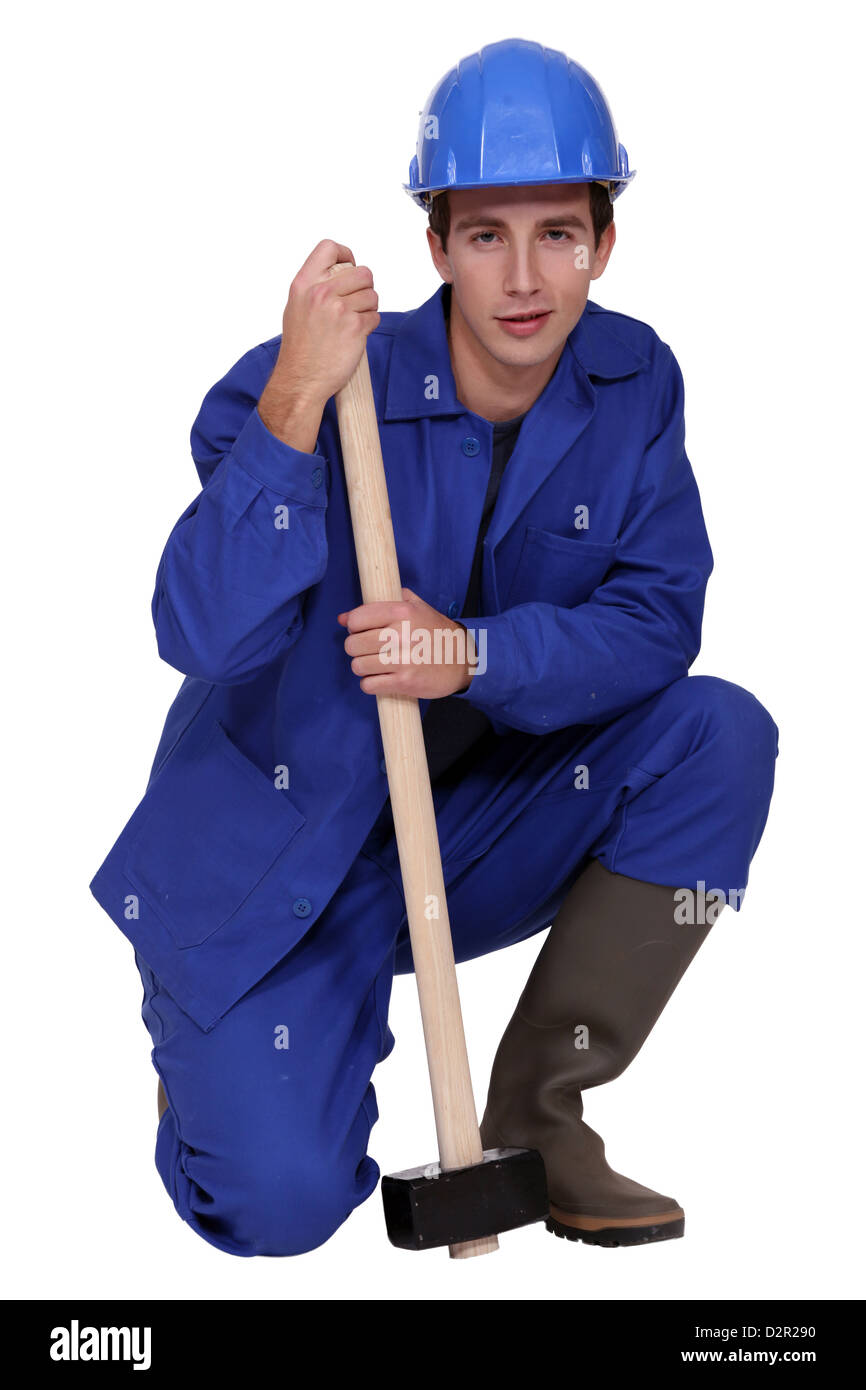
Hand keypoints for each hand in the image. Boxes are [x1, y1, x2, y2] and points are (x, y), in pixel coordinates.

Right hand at [267, 239, 379, 408]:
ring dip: (368, 309)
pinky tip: (355, 335)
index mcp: (304, 284)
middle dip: (365, 288)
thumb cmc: (299, 348)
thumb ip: (315, 286)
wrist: (301, 380)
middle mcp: (320, 293)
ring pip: (372, 296)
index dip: (346, 255)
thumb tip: (342, 274)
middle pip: (362, 273)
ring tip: (352, 323)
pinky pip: (375, 317)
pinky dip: (369, 326)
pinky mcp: (355, 328)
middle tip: (356, 303)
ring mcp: (339, 310)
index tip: (349, 266)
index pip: (329, 248)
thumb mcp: (296, 306)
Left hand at [337, 588, 476, 698]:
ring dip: (363, 667)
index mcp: (402, 611)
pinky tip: (381, 678)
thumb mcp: (415, 607)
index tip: (363, 631)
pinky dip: (370, 684)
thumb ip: (380, 605)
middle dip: (356, 648)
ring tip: (376, 664)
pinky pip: (369, 685)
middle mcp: (401, 634)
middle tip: (369, 650)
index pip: (357, 619)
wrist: (462, 659)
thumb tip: (343, 618)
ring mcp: (402, 660)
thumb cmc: (435, 632)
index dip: (354, 626)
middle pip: (352, 644)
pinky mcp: (404, 682)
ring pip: (358, 665)